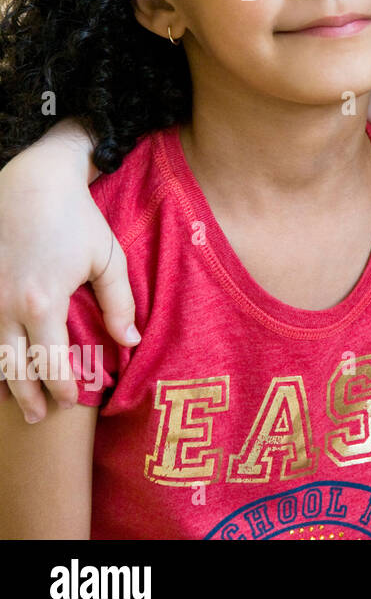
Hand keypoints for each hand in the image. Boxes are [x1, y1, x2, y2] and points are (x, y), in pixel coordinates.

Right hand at [0, 127, 136, 421]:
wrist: (30, 182)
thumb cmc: (76, 219)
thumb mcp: (108, 258)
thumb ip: (120, 302)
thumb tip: (131, 341)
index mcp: (42, 304)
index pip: (50, 362)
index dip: (62, 386)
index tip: (74, 400)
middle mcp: (5, 307)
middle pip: (13, 368)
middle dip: (29, 396)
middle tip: (43, 417)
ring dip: (4, 381)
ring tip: (19, 401)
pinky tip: (0, 367)